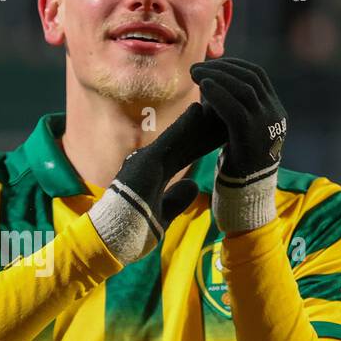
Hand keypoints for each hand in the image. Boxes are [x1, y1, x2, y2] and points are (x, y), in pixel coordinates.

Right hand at [88, 101, 224, 262]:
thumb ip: (177, 199)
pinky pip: (168, 141)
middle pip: (187, 139)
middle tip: (227, 106)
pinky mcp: (144, 163)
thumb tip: (194, 186)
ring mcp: (147, 160)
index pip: (188, 153)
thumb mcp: (163, 214)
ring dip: (200, 118)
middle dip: (208, 125)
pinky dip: (183, 125)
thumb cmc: (133, 231)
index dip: (207, 140)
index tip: (225, 129)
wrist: (113, 240)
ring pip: (180, 134)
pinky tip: (198, 109)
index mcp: (157, 174)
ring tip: (218, 100)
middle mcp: (152, 162)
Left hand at [190, 57, 285, 233]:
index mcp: (276, 110)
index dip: (233, 65)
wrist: (246, 193)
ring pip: (243, 89)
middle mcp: (275, 114)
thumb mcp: (240, 130)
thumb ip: (235, 107)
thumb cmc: (237, 162)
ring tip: (194, 74)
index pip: (257, 75)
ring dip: (216, 77)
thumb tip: (214, 84)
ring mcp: (266, 125)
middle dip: (221, 68)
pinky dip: (218, 94)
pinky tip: (203, 87)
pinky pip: (235, 108)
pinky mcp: (251, 136)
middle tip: (196, 67)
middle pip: (249, 78)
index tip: (212, 63)